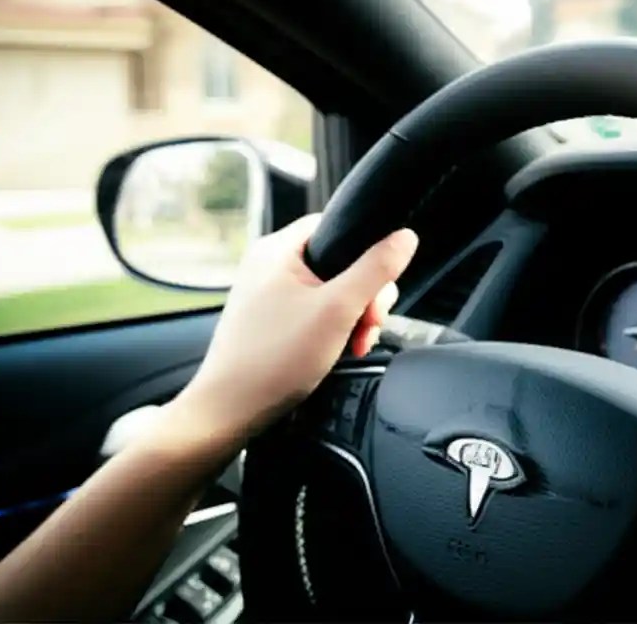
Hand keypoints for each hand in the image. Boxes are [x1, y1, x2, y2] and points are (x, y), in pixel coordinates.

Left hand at [177, 215, 417, 440]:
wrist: (231, 410)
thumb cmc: (273, 360)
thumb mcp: (338, 309)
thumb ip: (375, 270)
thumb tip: (405, 238)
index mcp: (278, 249)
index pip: (337, 227)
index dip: (367, 253)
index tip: (377, 287)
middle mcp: (269, 266)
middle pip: (341, 262)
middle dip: (365, 296)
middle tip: (368, 323)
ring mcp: (268, 294)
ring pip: (332, 290)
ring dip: (354, 316)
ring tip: (353, 343)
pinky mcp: (271, 320)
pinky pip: (316, 311)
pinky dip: (334, 329)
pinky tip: (339, 349)